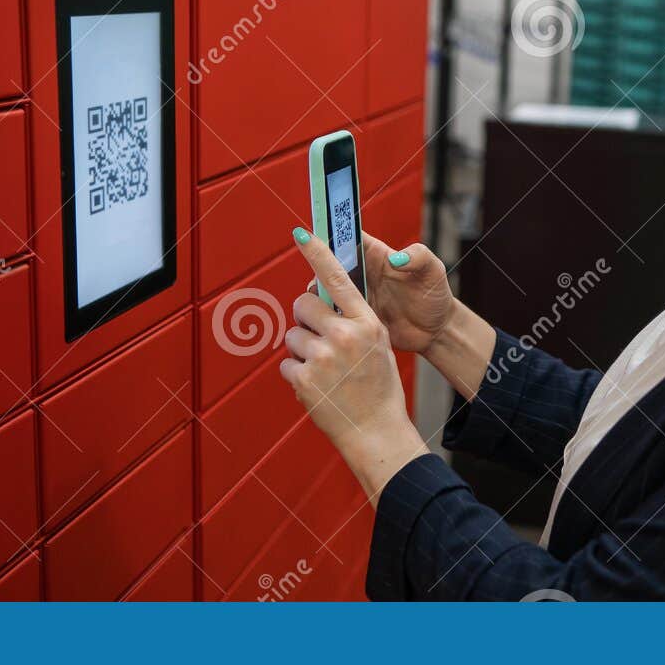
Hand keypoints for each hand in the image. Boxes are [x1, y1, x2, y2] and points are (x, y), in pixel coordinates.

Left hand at [282, 227, 425, 501]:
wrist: (377, 431)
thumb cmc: (378, 387)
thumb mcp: (378, 344)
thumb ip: (354, 319)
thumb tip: (323, 296)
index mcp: (367, 323)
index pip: (339, 279)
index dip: (318, 253)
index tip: (301, 232)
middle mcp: (345, 335)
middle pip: (303, 304)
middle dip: (305, 318)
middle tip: (319, 339)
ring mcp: (323, 357)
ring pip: (292, 336)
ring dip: (302, 351)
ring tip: (325, 372)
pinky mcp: (304, 378)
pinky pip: (286, 363)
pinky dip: (297, 375)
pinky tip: (317, 388)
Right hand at [304, 231, 455, 356]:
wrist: (435, 330)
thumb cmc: (435, 295)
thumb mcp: (433, 271)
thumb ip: (419, 257)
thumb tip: (398, 258)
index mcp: (376, 254)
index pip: (348, 237)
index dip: (330, 234)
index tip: (312, 236)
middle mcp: (361, 272)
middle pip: (329, 263)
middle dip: (317, 269)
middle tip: (316, 283)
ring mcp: (356, 295)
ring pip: (326, 289)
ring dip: (318, 294)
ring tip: (322, 304)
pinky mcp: (354, 317)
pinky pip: (333, 312)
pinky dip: (325, 315)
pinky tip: (325, 321)